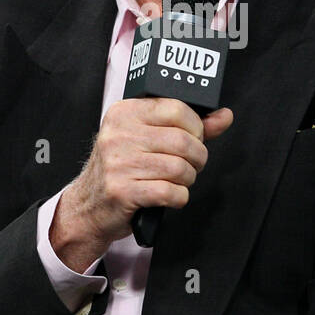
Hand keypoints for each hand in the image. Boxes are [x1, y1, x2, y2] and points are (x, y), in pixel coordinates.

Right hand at [49, 99, 233, 267]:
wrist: (89, 206)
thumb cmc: (122, 169)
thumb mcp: (147, 139)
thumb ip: (188, 126)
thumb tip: (224, 116)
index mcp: (124, 113)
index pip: (176, 109)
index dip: (195, 127)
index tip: (194, 138)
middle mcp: (118, 135)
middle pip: (183, 141)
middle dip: (197, 157)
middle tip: (191, 164)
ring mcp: (119, 163)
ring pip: (179, 168)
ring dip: (188, 179)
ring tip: (177, 180)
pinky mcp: (123, 191)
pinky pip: (170, 192)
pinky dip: (179, 197)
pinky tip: (170, 196)